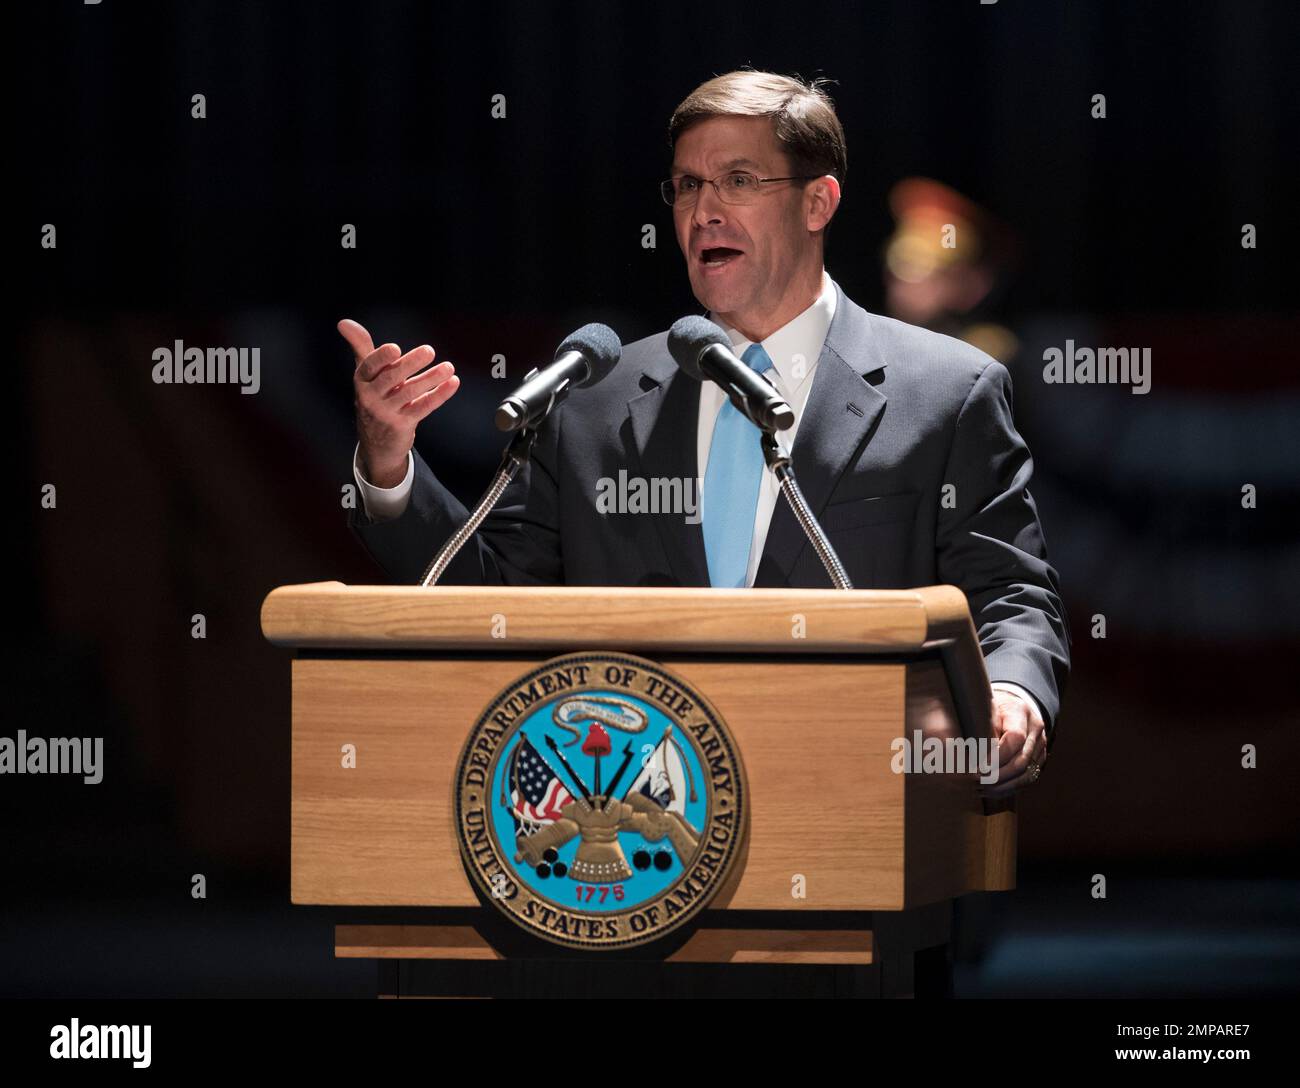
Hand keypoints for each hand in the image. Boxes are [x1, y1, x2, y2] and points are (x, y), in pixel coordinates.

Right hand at [338, 318, 459, 487]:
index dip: (381, 357)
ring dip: (431, 378)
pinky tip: (452, 382)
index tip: (395, 348)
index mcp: (361, 381)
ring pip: (410, 392)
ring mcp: (387, 412)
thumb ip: (360, 346)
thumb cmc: (374, 397)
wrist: (376, 443)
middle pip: (391, 378)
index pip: (369, 366)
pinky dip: (439, 394)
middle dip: (410, 364)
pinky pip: (423, 407)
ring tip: (449, 367)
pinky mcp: (403, 424)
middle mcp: (371, 397)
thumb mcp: (365, 373)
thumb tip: (343, 322)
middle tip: (429, 350)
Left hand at [981, 689, 1046, 796]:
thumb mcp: (984, 708)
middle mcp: (1036, 730)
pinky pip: (1028, 779)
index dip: (997, 757)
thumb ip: (980, 725)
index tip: (979, 767)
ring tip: (981, 789)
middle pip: (1022, 760)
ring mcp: (1041, 746)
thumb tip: (960, 748)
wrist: (1014, 706)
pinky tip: (991, 791)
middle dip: (997, 775)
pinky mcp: (1039, 759)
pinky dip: (1009, 788)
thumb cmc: (992, 707)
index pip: (1015, 738)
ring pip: (1027, 774)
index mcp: (1021, 712)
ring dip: (1002, 786)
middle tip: (976, 782)